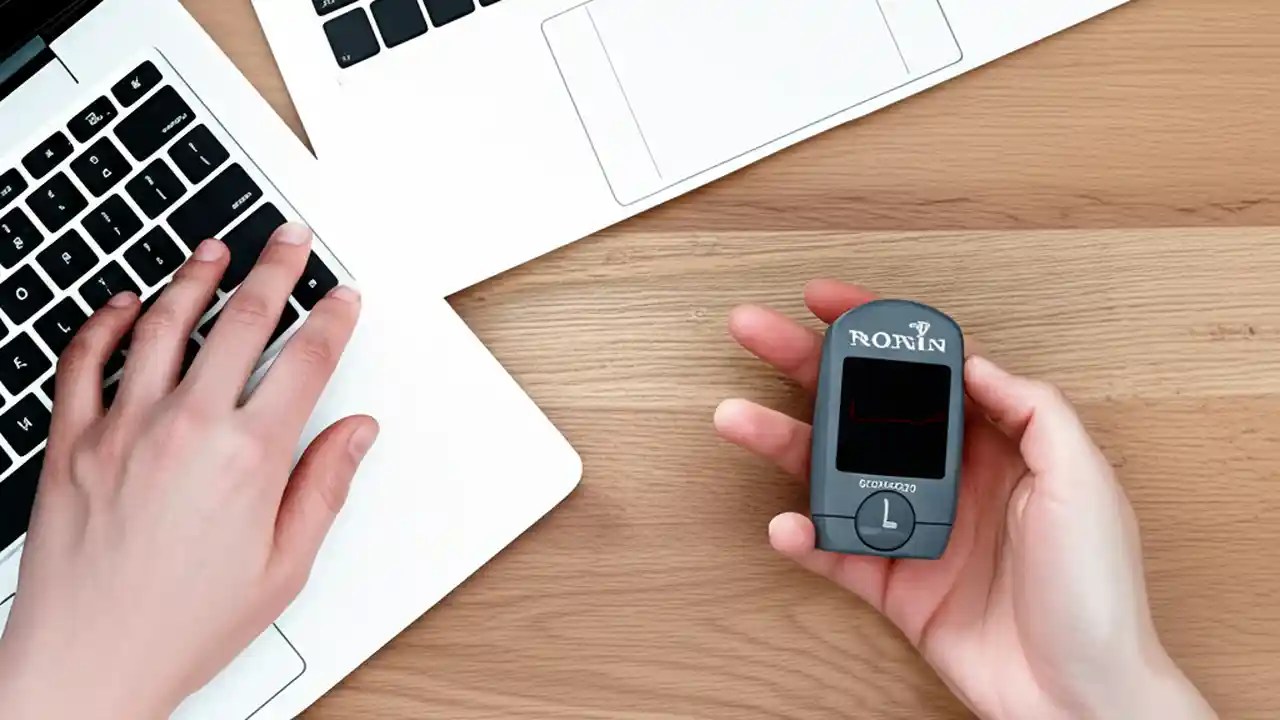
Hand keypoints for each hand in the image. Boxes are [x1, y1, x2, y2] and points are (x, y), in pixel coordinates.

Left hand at [0, 224, 377, 718]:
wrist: (86, 664)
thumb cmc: (182, 624)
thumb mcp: (283, 567)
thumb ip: (324, 487)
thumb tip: (356, 433)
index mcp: (249, 459)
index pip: (305, 361)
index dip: (332, 318)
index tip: (342, 296)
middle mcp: (186, 429)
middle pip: (241, 322)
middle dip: (273, 269)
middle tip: (287, 240)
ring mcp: (121, 429)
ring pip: (162, 325)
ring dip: (193, 279)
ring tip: (212, 252)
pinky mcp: (70, 442)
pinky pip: (83, 360)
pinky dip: (104, 322)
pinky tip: (123, 303)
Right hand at [716, 280, 1215, 719]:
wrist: (1080, 698)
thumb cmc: (1097, 595)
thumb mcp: (1083, 480)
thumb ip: (1032, 410)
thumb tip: (975, 361)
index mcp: (997, 446)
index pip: (923, 371)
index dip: (876, 332)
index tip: (833, 305)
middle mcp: (949, 480)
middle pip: (863, 408)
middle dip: (806, 367)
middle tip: (758, 332)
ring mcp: (915, 530)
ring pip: (835, 473)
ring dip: (784, 443)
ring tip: (739, 419)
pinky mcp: (894, 585)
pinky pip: (834, 551)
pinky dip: (804, 537)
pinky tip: (786, 524)